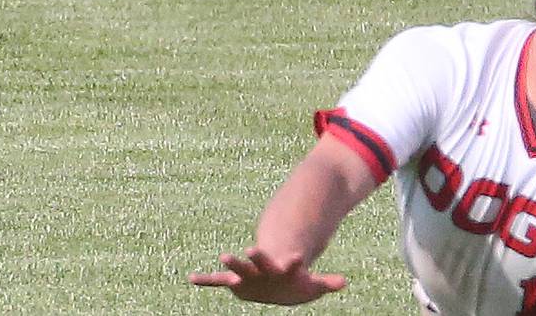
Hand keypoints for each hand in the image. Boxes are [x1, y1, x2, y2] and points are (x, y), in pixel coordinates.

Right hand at [188, 246, 346, 304]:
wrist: (277, 281)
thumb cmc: (296, 284)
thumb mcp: (312, 287)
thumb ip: (326, 283)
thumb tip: (343, 282)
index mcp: (283, 270)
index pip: (289, 264)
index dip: (293, 261)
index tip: (296, 256)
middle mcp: (264, 270)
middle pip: (261, 262)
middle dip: (257, 257)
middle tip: (251, 249)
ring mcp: (249, 275)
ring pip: (238, 269)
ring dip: (232, 265)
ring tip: (223, 255)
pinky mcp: (237, 283)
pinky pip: (218, 282)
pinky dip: (206, 280)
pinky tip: (191, 278)